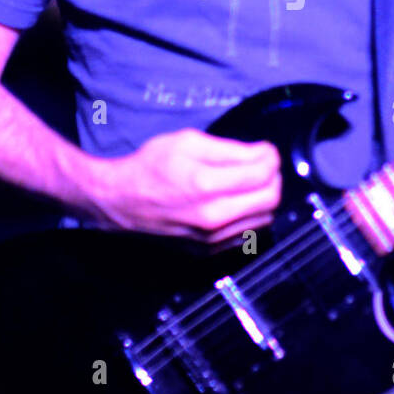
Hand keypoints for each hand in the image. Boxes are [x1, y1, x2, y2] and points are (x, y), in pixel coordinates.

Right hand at [91, 129, 281, 244]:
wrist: (121, 202)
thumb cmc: (150, 167)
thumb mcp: (187, 142)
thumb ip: (230, 149)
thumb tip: (264, 154)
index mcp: (206, 186)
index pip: (262, 174)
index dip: (270, 157)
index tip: (265, 150)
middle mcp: (212, 218)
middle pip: (271, 199)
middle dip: (272, 177)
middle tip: (261, 165)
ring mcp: (212, 239)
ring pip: (264, 218)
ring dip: (263, 197)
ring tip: (246, 182)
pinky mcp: (209, 250)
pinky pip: (247, 233)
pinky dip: (250, 215)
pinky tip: (235, 201)